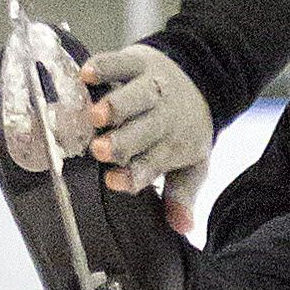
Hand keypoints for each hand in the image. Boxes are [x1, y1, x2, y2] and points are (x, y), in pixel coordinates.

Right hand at [82, 45, 212, 236]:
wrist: (203, 77)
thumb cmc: (185, 128)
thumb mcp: (192, 165)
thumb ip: (182, 196)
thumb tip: (183, 227)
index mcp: (170, 146)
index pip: (151, 165)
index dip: (133, 174)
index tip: (114, 181)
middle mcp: (161, 118)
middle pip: (142, 132)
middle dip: (122, 142)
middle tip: (101, 150)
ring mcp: (151, 88)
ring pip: (134, 97)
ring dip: (116, 105)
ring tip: (96, 115)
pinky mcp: (140, 62)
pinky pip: (121, 62)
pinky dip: (105, 66)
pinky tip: (86, 74)